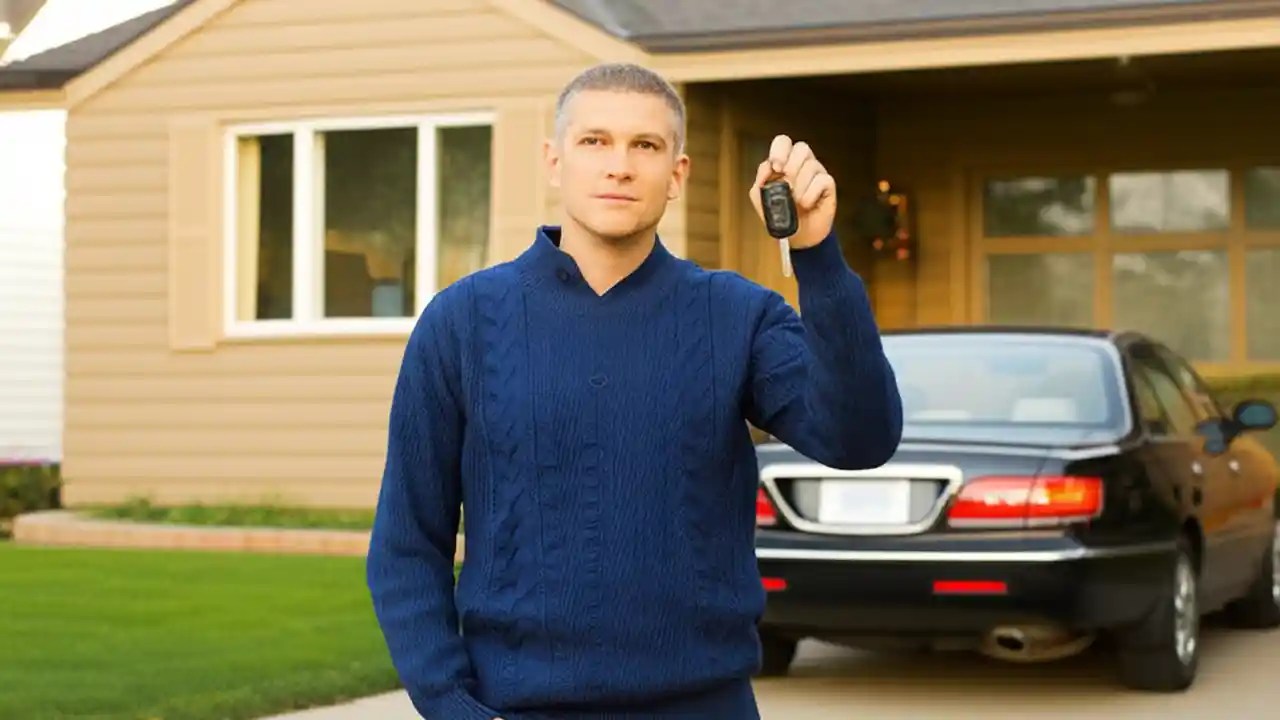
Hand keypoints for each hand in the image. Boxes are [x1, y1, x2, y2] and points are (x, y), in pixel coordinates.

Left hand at [748, 135, 836, 249]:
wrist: (797, 236)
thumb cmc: (782, 214)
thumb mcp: (762, 199)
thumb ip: (761, 181)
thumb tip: (768, 169)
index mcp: (785, 162)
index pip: (783, 142)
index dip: (779, 151)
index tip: (776, 168)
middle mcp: (802, 164)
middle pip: (801, 148)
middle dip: (791, 166)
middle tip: (787, 185)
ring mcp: (817, 173)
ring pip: (811, 164)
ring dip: (800, 185)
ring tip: (795, 201)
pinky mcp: (828, 186)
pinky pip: (822, 180)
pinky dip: (811, 194)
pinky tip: (806, 205)